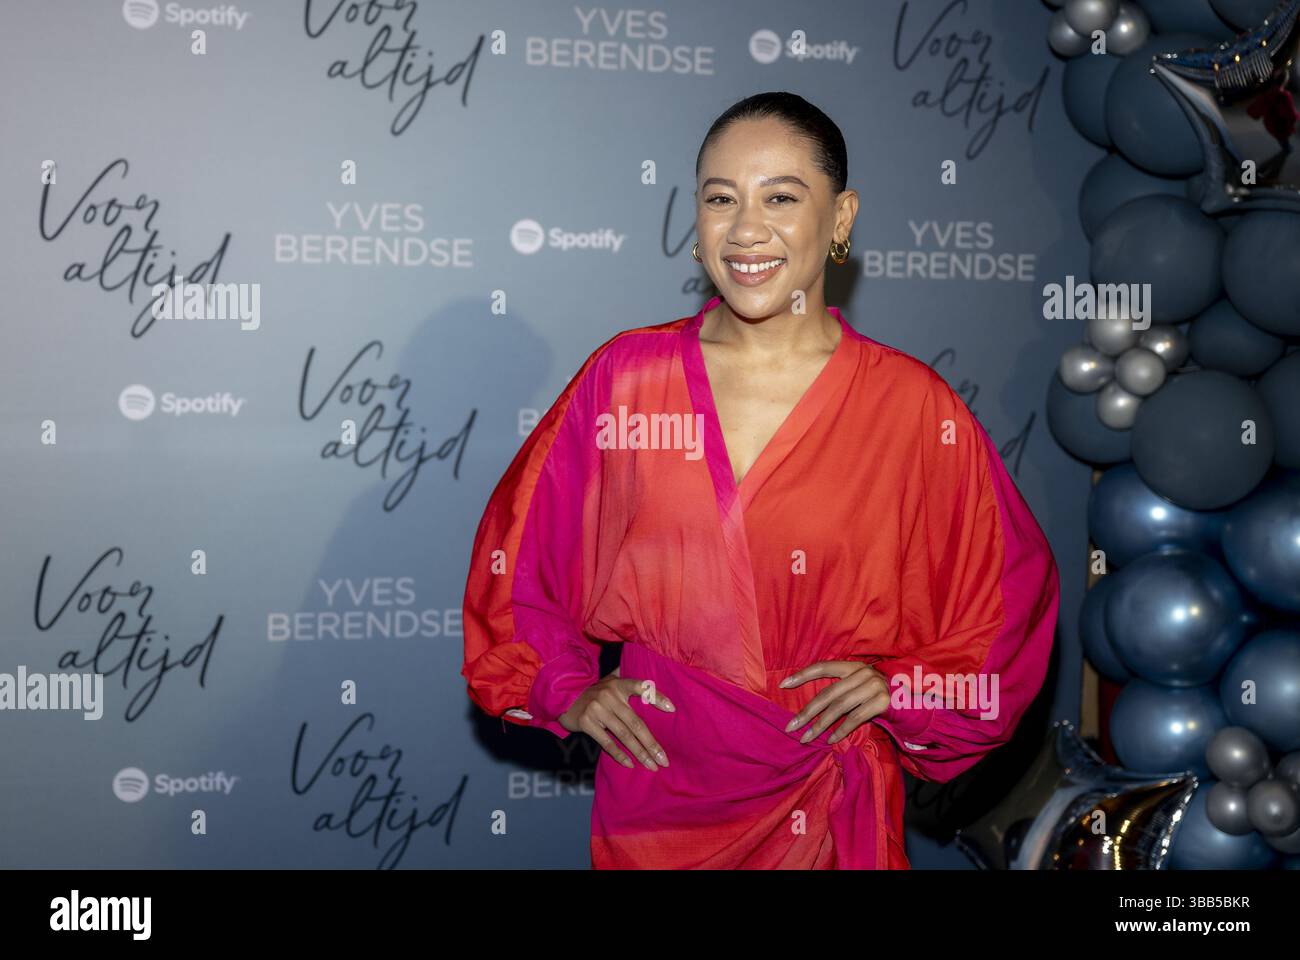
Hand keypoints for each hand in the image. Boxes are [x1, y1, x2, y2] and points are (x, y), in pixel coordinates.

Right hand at [559, 672, 674, 770]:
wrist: (564, 699)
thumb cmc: (594, 692)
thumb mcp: (608, 680)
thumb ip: (625, 675)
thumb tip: (645, 662)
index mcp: (618, 684)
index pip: (641, 687)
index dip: (656, 696)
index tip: (672, 709)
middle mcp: (609, 695)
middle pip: (635, 722)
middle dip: (651, 743)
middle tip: (664, 759)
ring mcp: (597, 709)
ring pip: (623, 735)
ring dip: (639, 753)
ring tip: (652, 765)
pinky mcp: (587, 723)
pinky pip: (607, 742)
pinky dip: (619, 755)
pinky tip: (630, 764)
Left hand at [780, 660, 888, 744]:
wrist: (909, 703)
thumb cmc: (876, 696)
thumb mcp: (858, 685)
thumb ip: (839, 689)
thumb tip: (809, 707)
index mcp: (853, 666)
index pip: (823, 667)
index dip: (803, 674)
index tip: (783, 685)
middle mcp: (863, 673)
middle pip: (829, 693)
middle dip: (807, 712)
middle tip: (791, 726)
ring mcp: (874, 687)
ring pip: (840, 708)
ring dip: (820, 726)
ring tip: (806, 738)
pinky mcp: (883, 702)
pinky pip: (855, 718)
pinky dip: (840, 730)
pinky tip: (829, 740)